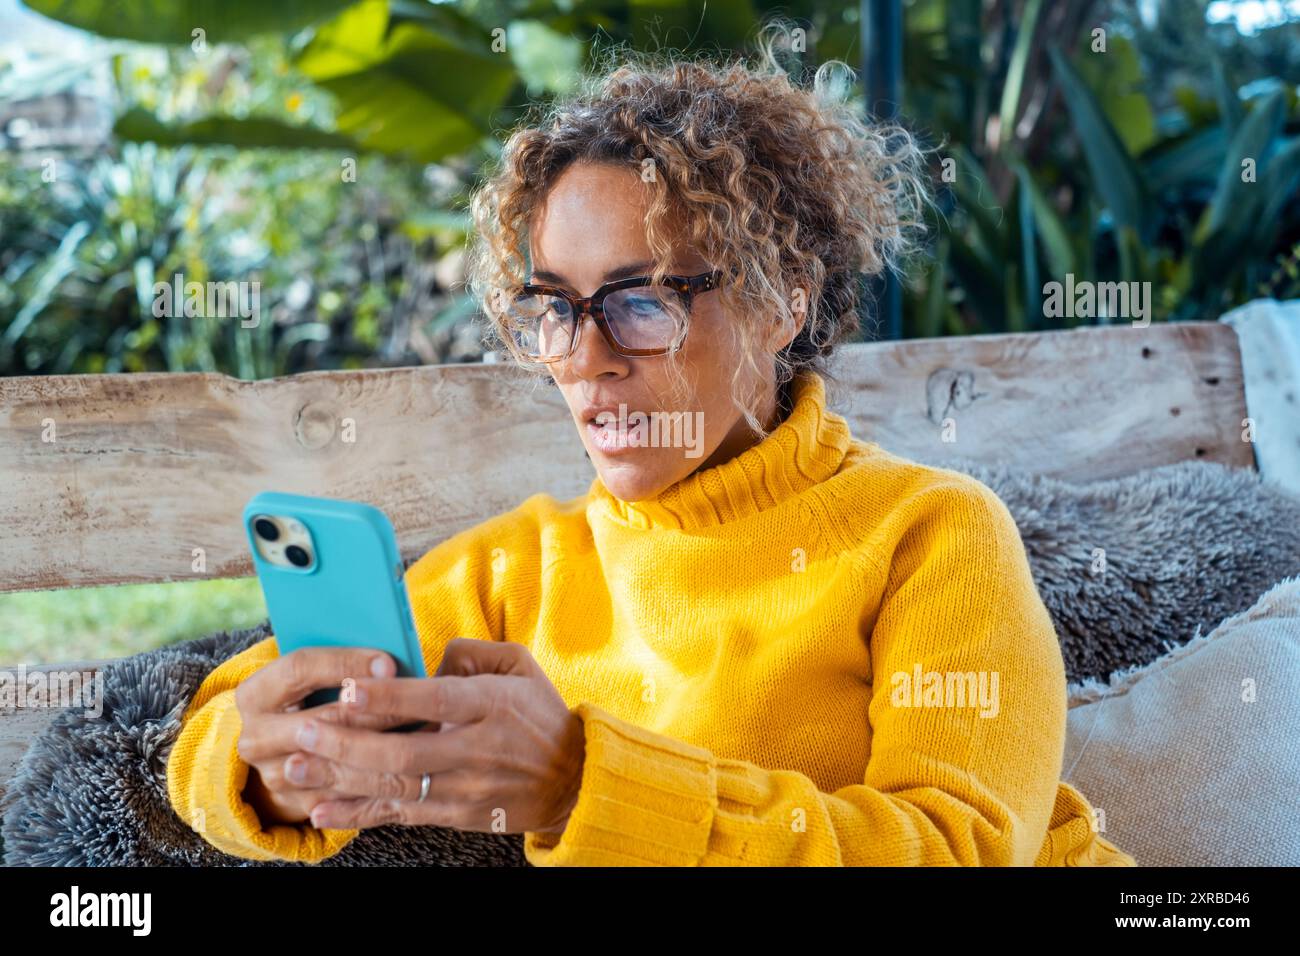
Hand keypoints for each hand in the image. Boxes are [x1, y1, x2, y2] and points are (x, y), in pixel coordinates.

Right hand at [233, 646, 420, 825]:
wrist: (283, 748)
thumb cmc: (310, 697)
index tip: (389, 663)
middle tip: (418, 705)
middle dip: (374, 711)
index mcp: (254, 694)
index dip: (347, 663)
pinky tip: (411, 767)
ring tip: (422, 735)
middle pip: (321, 722)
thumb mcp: (312, 675)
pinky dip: (378, 780)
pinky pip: (343, 796)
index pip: (300, 669)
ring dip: (381, 751)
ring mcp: (273, 776)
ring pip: (335, 764)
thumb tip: (390, 663)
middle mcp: (255, 738)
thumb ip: (342, 665)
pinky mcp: (296, 804)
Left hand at [289, 639, 586, 835]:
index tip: (349, 687)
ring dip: (341, 779)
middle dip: (348, 743)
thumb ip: (471, 653)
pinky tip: (322, 810)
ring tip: (297, 767)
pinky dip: (358, 814)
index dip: (392, 697)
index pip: (437, 701)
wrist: (573, 779)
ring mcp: (465, 788)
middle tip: (305, 732)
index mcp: (492, 705)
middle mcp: (477, 750)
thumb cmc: (539, 713)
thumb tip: (425, 660)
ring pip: (395, 787)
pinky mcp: (457, 815)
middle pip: (405, 752)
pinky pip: (400, 815)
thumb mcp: (519, 666)